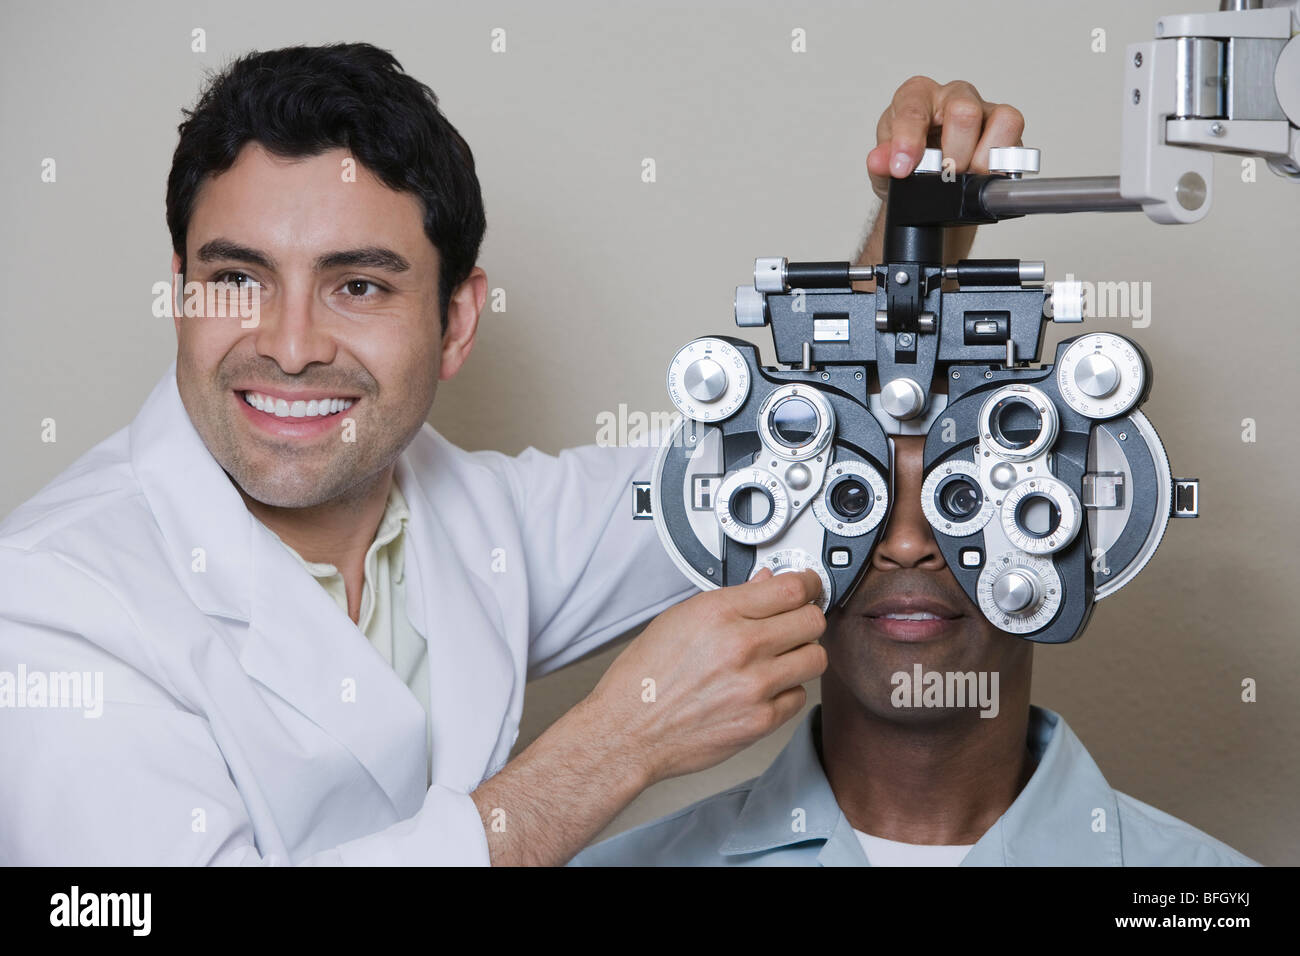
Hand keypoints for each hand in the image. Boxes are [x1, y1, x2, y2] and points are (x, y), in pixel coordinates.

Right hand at [584, 568, 827, 784]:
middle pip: (813, 620)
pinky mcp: (761, 720)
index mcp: (719, 613)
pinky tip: (764, 688)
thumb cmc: (644, 678)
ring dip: (802, 654)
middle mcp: (741, 646)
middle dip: (806, 618)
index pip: (792, 588)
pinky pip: (799, 696)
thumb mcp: (679, 620)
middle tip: (795, 623)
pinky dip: (787, 691)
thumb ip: (731, 600)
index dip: (810, 583)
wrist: (629, 731)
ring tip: (781, 658)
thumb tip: (765, 583)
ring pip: (815, 658)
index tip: (811, 586)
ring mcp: (755, 685)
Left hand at [866, 76, 1025, 201]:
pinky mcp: (1006, 131)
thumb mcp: (885, 169)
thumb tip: (880, 160)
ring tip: (965, 178)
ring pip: (1001, 119)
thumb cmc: (907, 164)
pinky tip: (983, 177)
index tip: (903, 168)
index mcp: (917, 96)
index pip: (914, 108)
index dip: (909, 141)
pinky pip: (1016, 139)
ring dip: (982, 159)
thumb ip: (881, 164)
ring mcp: (983, 111)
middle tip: (942, 177)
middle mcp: (953, 96)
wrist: (926, 184)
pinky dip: (1002, 163)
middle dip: (953, 155)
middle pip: (963, 111)